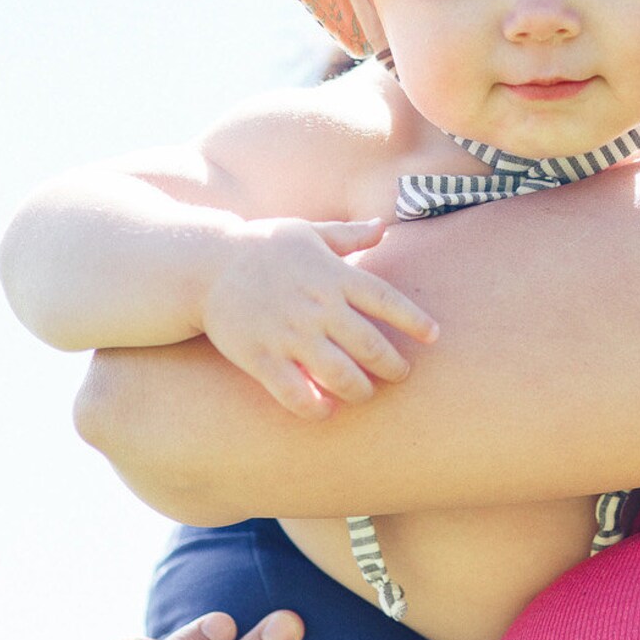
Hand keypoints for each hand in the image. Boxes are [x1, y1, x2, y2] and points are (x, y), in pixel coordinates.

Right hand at [205, 218, 439, 419]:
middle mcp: (318, 306)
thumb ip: (346, 235)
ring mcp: (290, 334)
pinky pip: (295, 392)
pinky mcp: (262, 357)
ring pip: (339, 374)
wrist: (206, 264)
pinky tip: (326, 411)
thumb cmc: (261, 245)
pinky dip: (315, 407)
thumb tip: (382, 227)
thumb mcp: (307, 231)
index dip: (414, 320)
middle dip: (393, 365)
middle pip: (369, 344)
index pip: (386, 299)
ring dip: (360, 390)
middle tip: (402, 374)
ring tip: (366, 394)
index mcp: (333, 274)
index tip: (434, 336)